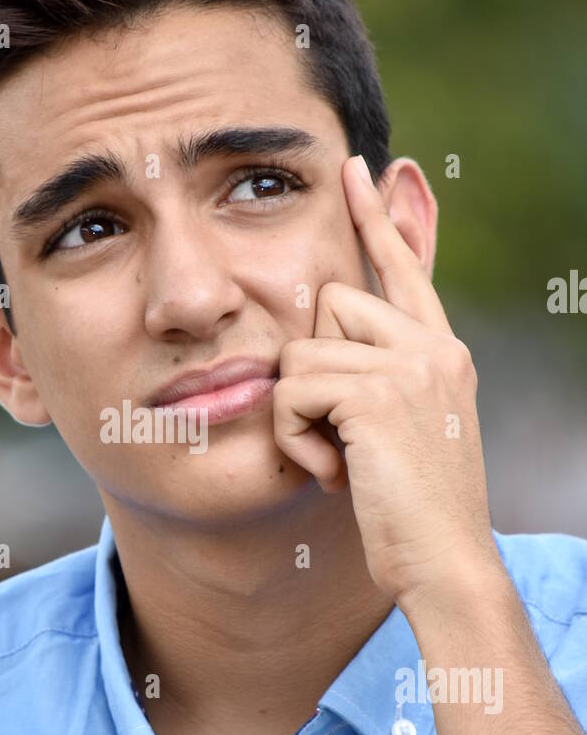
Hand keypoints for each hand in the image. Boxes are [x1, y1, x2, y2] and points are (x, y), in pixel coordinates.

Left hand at [273, 154, 499, 610]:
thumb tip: (324, 342)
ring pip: (301, 350)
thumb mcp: (399, 433)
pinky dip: (295, 438)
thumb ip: (374, 381)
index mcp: (442, 352)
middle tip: (340, 438)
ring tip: (339, 461)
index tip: (356, 168)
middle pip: (327, 304)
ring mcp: (411, 366)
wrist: (443, 565)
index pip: (400, 268)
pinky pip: (292, 389)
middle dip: (311, 370)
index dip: (376, 218)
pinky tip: (333, 475)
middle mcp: (433, 347)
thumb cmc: (411, 511)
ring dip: (299, 415)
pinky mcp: (379, 394)